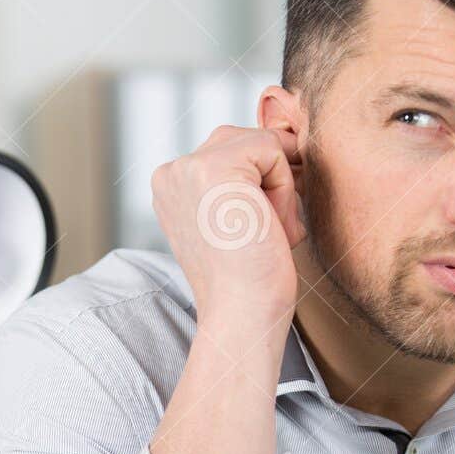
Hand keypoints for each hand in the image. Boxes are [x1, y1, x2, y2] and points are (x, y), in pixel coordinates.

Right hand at [151, 126, 306, 332]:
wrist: (243, 314)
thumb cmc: (250, 279)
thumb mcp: (235, 217)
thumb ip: (240, 179)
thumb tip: (285, 138)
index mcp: (170, 186)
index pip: (230, 152)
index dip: (259, 185)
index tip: (258, 231)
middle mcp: (170, 172)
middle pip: (244, 141)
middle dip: (270, 181)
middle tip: (264, 234)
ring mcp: (187, 166)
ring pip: (260, 144)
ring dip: (278, 187)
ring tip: (266, 230)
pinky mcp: (215, 166)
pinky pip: (273, 150)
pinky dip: (284, 189)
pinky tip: (269, 226)